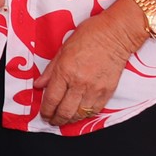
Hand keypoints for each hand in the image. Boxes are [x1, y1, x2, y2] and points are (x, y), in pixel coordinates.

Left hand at [34, 9, 145, 124]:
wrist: (116, 34)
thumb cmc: (89, 35)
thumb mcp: (62, 49)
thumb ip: (50, 70)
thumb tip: (39, 85)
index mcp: (65, 71)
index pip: (52, 98)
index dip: (46, 110)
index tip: (44, 114)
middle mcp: (79, 83)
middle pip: (65, 110)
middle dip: (56, 119)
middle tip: (52, 121)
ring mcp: (95, 88)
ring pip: (80, 113)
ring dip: (70, 120)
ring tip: (65, 119)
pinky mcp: (108, 91)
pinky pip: (95, 110)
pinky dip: (85, 114)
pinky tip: (80, 113)